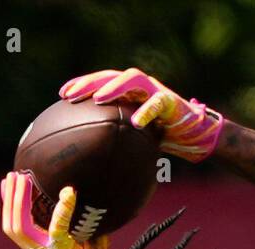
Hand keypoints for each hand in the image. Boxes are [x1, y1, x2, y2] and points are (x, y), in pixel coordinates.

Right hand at [0, 171, 119, 248]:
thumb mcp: (87, 246)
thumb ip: (85, 227)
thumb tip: (97, 204)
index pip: (16, 226)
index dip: (8, 205)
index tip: (7, 183)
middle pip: (12, 225)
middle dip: (9, 199)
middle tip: (13, 175)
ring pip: (20, 226)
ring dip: (19, 201)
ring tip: (24, 179)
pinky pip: (57, 228)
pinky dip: (62, 210)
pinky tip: (68, 193)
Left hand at [58, 67, 223, 162]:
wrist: (193, 136)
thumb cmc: (160, 140)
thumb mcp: (134, 141)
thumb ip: (116, 143)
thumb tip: (89, 165)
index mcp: (128, 93)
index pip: (101, 82)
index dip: (81, 85)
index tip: (61, 96)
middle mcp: (140, 87)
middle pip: (111, 76)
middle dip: (90, 82)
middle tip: (71, 96)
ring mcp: (156, 90)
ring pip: (133, 80)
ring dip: (114, 88)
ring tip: (100, 99)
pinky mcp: (172, 101)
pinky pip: (159, 103)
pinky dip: (148, 110)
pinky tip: (137, 122)